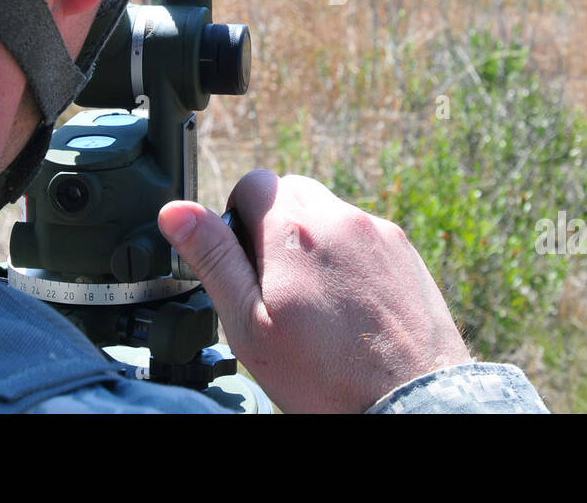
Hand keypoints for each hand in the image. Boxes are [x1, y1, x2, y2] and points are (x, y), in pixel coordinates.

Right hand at [158, 170, 470, 412]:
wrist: (410, 402)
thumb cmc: (325, 375)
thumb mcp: (248, 325)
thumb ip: (214, 259)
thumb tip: (175, 210)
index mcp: (294, 230)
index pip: (253, 183)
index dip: (238, 218)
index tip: (244, 262)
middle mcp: (341, 218)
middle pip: (293, 193)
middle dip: (275, 227)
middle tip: (275, 286)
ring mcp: (379, 233)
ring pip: (330, 214)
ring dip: (313, 241)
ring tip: (315, 302)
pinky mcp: (405, 252)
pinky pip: (363, 236)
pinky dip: (349, 258)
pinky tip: (349, 306)